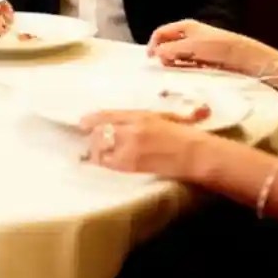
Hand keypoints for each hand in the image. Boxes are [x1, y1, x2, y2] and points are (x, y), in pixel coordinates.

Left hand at [79, 110, 216, 179]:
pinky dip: (101, 162)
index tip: (82, 122)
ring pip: (100, 146)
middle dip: (92, 136)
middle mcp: (131, 128)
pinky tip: (100, 163)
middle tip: (89, 140)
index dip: (92, 119)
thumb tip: (120, 124)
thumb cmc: (183, 135)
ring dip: (95, 149)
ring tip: (95, 153)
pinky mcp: (131, 163)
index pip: (108, 115)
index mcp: (140, 114)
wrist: (194, 153)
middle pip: (100, 130)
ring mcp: (130, 146)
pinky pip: (107, 162)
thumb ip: (141, 120)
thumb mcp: (161, 118)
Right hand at [147, 19, 273, 74]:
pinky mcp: (203, 60)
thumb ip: (170, 50)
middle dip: (164, 56)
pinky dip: (184, 69)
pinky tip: (188, 75)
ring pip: (176, 56)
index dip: (153, 44)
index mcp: (184, 26)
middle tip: (167, 68)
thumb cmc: (217, 47)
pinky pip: (187, 64)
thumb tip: (156, 54)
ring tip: (178, 72)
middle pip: (167, 45)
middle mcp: (188, 35)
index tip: (150, 60)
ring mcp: (196, 48)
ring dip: (174, 64)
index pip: (160, 33)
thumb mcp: (191, 47)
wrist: (242, 57)